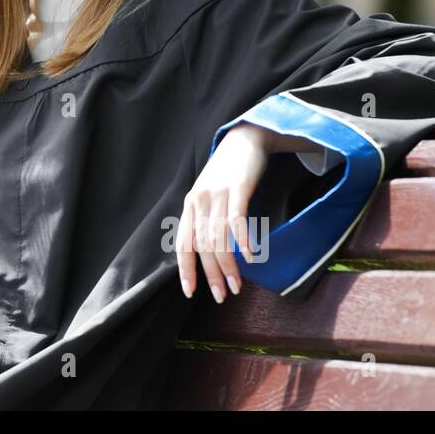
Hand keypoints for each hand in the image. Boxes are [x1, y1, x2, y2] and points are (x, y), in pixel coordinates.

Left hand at [176, 123, 271, 303]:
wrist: (244, 138)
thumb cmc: (228, 172)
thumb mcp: (210, 195)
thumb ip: (206, 219)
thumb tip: (208, 252)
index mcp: (190, 205)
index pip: (183, 243)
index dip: (186, 269)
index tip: (191, 292)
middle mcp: (200, 200)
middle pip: (203, 246)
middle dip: (211, 275)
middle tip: (223, 296)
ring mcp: (218, 194)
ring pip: (219, 238)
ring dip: (228, 266)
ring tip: (237, 285)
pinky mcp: (237, 187)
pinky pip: (237, 220)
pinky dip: (243, 241)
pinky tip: (251, 256)